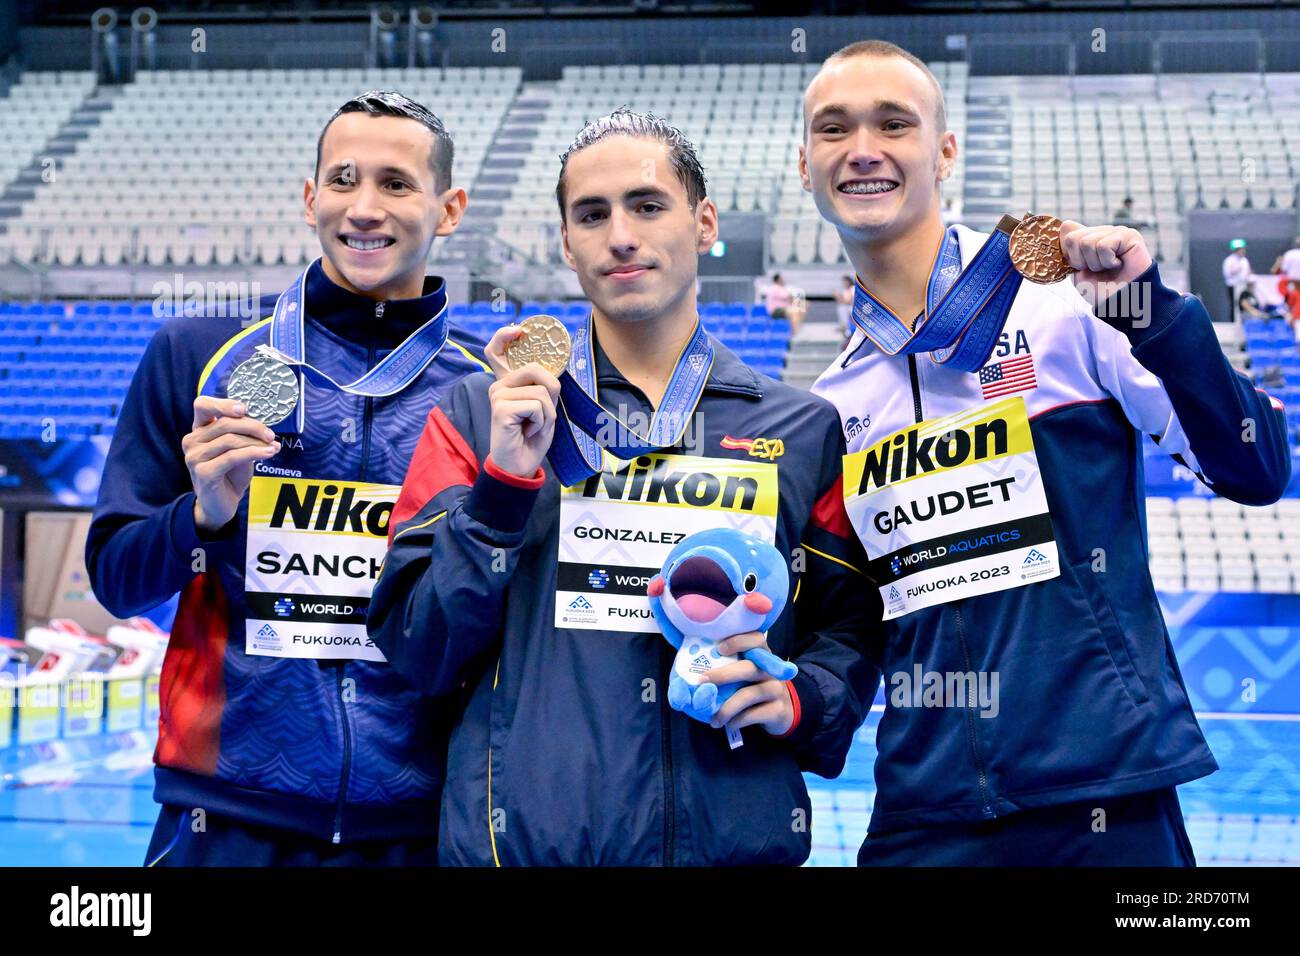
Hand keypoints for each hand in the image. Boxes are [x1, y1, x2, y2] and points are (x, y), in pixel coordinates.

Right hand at [184, 396, 279, 532]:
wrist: (220, 504)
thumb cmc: (229, 474)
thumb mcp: (238, 450)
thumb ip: (244, 435)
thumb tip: (265, 428)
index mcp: (198, 430)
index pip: (202, 404)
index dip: (223, 403)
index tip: (244, 409)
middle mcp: (192, 441)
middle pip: (225, 423)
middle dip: (253, 426)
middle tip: (270, 435)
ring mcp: (194, 457)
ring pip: (230, 440)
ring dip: (256, 441)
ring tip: (273, 446)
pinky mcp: (203, 472)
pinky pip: (233, 457)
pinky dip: (254, 453)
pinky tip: (268, 453)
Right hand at [483, 325, 562, 477]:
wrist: (519, 467)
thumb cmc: (531, 438)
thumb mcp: (542, 408)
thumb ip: (542, 387)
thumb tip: (551, 370)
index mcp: (506, 383)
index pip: (498, 351)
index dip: (505, 336)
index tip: (517, 329)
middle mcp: (498, 386)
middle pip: (537, 370)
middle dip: (552, 395)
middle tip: (542, 416)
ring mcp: (498, 396)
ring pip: (542, 393)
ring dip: (547, 416)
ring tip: (533, 427)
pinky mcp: (501, 408)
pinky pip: (537, 406)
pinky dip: (541, 423)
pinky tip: (526, 432)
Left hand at [698, 631, 795, 735]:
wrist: (779, 712)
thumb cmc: (750, 687)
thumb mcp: (740, 671)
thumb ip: (719, 661)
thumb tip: (678, 648)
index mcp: (760, 654)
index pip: (756, 639)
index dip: (739, 641)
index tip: (719, 648)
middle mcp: (770, 669)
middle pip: (749, 668)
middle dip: (723, 675)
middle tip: (701, 682)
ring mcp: (776, 689)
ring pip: (749, 695)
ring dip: (726, 707)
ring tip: (712, 719)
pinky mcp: (778, 709)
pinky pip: (754, 714)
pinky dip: (737, 720)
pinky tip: (728, 724)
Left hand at [1058, 220, 1152, 308]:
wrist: (1122, 303)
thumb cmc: (1102, 289)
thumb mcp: (1078, 270)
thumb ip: (1070, 249)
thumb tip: (1065, 224)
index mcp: (1089, 237)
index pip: (1067, 228)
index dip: (1068, 253)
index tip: (1080, 267)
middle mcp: (1102, 231)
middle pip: (1073, 237)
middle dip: (1080, 261)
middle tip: (1097, 270)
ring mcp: (1116, 231)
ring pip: (1087, 243)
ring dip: (1096, 264)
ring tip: (1110, 268)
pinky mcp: (1129, 235)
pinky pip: (1104, 246)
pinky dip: (1108, 261)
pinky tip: (1119, 265)